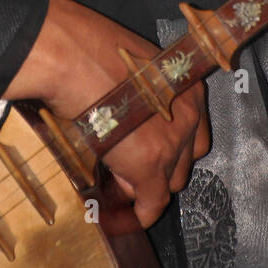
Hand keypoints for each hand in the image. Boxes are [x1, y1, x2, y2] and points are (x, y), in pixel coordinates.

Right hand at [4, 0, 209, 226]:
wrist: (73, 58)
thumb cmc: (90, 51)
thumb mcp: (131, 68)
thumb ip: (142, 95)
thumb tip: (131, 118)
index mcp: (186, 85)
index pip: (194, 128)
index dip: (173, 143)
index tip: (157, 149)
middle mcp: (189, 114)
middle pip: (187, 157)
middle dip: (163, 166)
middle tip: (136, 168)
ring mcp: (172, 142)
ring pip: (171, 181)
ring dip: (150, 186)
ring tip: (125, 184)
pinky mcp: (150, 165)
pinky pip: (152, 202)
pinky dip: (143, 213)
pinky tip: (131, 216)